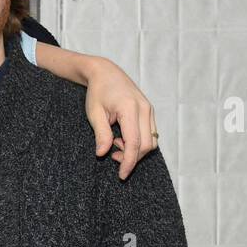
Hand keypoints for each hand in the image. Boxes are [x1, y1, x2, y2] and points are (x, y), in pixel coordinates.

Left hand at [81, 56, 157, 180]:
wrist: (105, 72)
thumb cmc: (97, 92)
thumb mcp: (94, 113)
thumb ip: (101, 134)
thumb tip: (102, 154)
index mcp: (130, 109)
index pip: (135, 142)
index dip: (129, 162)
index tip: (122, 175)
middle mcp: (145, 109)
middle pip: (147, 144)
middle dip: (132, 157)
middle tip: (113, 157)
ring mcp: (149, 110)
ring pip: (152, 140)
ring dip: (136, 150)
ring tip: (116, 145)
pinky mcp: (149, 111)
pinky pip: (150, 133)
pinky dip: (139, 142)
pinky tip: (122, 139)